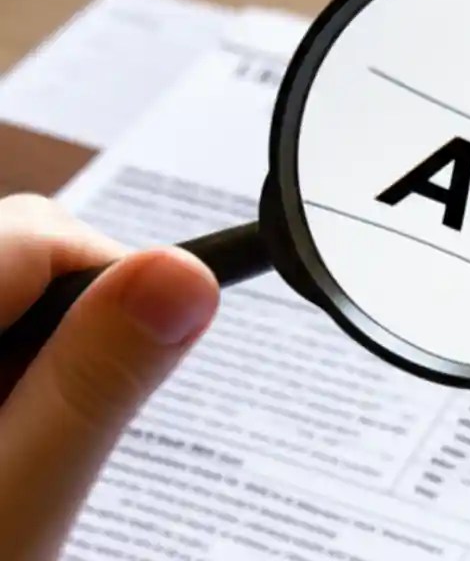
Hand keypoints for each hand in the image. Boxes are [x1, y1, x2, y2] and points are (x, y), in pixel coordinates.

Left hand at [0, 194, 218, 559]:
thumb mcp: (14, 501)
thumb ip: (97, 383)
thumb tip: (187, 276)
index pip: (38, 234)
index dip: (112, 287)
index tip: (137, 364)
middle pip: (10, 248)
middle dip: (63, 324)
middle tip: (53, 427)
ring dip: (27, 352)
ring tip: (8, 448)